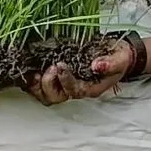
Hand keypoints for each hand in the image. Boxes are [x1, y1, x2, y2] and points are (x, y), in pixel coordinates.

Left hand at [25, 36, 142, 106]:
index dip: (65, 81)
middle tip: (50, 68)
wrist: (117, 53)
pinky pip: (42, 83)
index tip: (61, 66)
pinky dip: (34, 79)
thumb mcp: (120, 59)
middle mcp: (76, 88)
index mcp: (91, 88)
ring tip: (36, 71)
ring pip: (46, 94)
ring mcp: (66, 83)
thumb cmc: (118, 58)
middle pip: (56, 97)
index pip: (75, 91)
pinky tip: (30, 69)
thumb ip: (110, 63)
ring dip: (38, 84)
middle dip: (49, 84)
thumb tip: (97, 65)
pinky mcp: (58, 75)